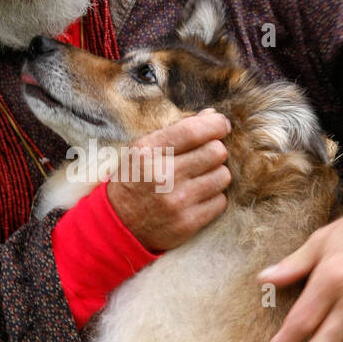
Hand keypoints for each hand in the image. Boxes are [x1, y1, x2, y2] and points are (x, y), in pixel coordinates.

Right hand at [106, 108, 231, 251]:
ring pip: (223, 176)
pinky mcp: (188, 223)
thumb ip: (176, 131)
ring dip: (216, 174)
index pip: (194, 130)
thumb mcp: (142, 150)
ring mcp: (177, 201)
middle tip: (205, 156)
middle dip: (215, 150)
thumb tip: (213, 116)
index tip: (221, 125)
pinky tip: (197, 197)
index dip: (215, 124)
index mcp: (147, 152)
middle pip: (216, 152)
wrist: (119, 225)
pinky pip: (220, 201)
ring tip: (200, 178)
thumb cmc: (134, 180)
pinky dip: (213, 197)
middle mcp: (162, 175)